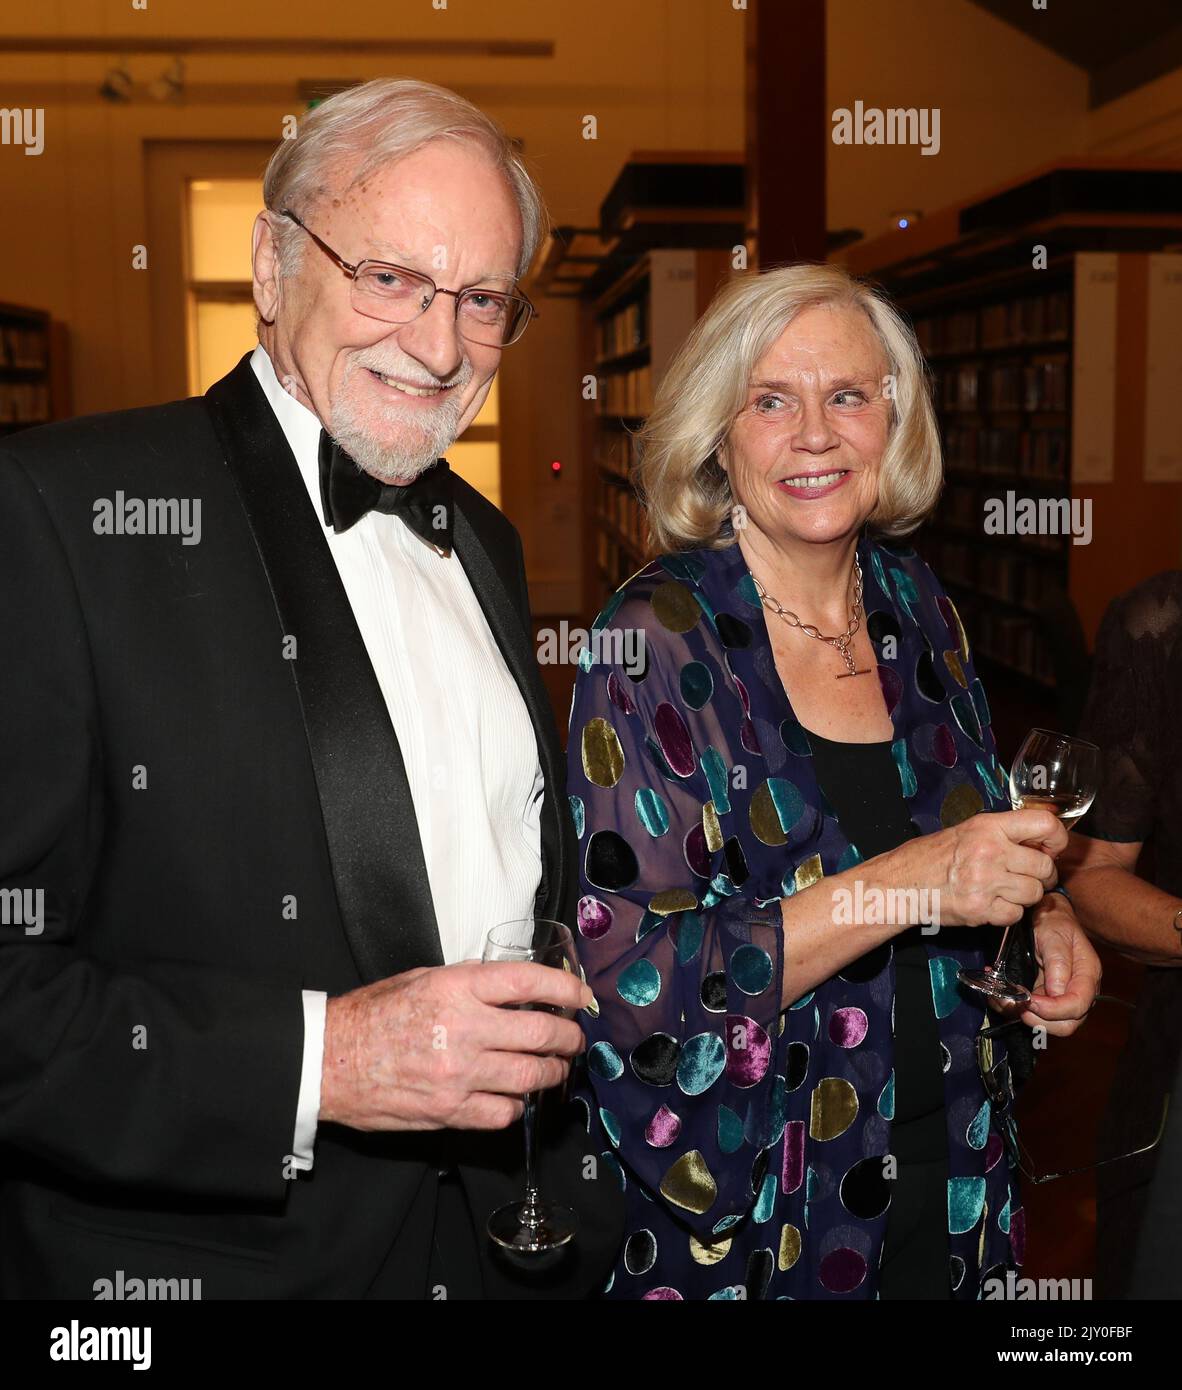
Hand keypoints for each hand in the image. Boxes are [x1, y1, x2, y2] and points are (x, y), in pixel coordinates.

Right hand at [318, 960, 591, 1132]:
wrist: (329, 1060)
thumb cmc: (373, 1014)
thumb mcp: (423, 977)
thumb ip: (471, 980)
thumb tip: (515, 984)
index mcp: (457, 988)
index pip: (530, 982)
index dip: (566, 987)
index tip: (580, 995)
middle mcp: (464, 1029)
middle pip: (543, 1033)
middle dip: (570, 1036)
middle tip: (574, 1037)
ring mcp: (459, 1074)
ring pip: (532, 1076)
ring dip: (553, 1071)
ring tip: (554, 1067)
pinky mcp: (450, 1111)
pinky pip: (505, 1113)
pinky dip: (517, 1104)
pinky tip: (515, 1095)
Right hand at [889, 808, 1066, 928]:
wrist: (901, 883)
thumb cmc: (932, 856)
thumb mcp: (967, 831)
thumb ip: (1003, 834)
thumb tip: (1039, 842)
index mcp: (987, 826)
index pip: (1044, 824)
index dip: (1057, 837)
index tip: (1052, 847)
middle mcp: (990, 851)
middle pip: (1045, 866)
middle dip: (1042, 875)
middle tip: (1030, 876)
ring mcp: (986, 882)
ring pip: (1034, 893)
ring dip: (1025, 896)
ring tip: (1006, 890)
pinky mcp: (981, 909)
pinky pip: (1016, 914)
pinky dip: (1009, 913)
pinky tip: (992, 904)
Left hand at [1018, 894, 1101, 1034]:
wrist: (1048, 917)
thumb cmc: (1054, 923)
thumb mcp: (1054, 935)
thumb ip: (1058, 963)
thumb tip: (1056, 993)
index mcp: (1087, 975)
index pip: (1077, 1006)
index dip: (1053, 1010)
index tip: (1029, 1001)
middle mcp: (1079, 991)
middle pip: (1067, 1024)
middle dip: (1040, 1020)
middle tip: (1016, 1005)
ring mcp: (1063, 997)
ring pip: (1050, 1025)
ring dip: (1025, 1018)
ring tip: (1004, 1001)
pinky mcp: (1047, 998)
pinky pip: (1036, 1015)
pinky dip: (1017, 1011)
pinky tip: (1002, 998)